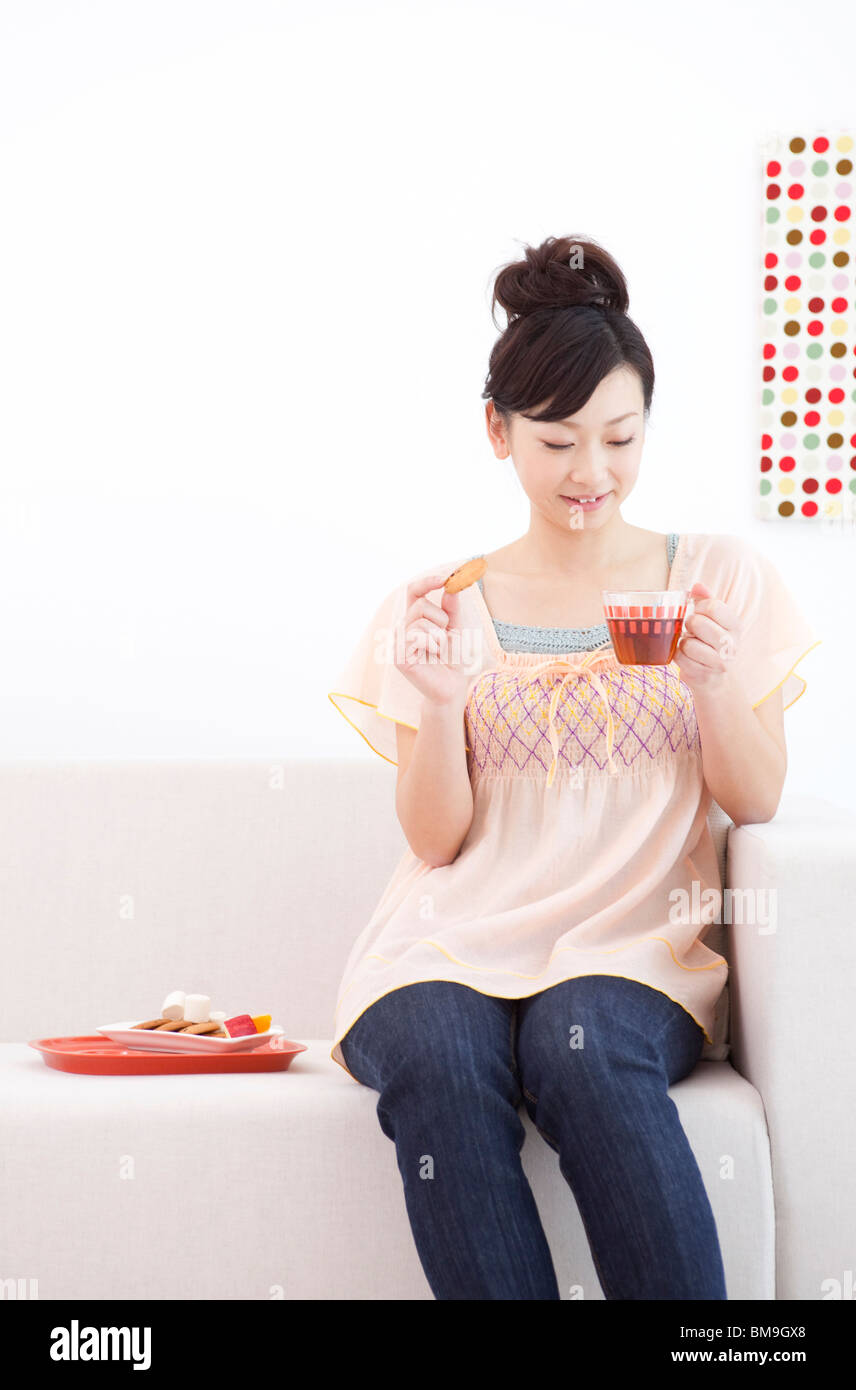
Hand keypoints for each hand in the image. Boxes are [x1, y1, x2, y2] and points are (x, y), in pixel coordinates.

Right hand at [393, 571, 475, 706]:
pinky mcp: (398, 656)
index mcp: (413, 619)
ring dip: (439, 636)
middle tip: (444, 638)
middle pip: (420, 605)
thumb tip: (451, 585)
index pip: (414, 592)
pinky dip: (432, 644)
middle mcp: (402, 627)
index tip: (446, 577)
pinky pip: (417, 636)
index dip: (427, 582)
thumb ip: (452, 607)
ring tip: (438, 650)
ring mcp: (397, 642)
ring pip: (420, 621)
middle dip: (440, 619)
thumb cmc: (452, 657)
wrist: (452, 686)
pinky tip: (431, 656)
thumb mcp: (455, 627)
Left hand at [673, 582, 741, 695]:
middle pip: (698, 623)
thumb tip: (697, 585)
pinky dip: (678, 656)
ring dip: (683, 642)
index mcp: (735, 625)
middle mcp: (731, 644)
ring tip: (691, 645)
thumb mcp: (715, 621)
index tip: (699, 612)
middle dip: (689, 624)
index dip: (699, 607)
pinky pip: (680, 658)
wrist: (717, 680)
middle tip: (692, 630)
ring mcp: (718, 662)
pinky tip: (687, 657)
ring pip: (687, 643)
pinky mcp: (703, 675)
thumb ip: (706, 600)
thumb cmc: (712, 643)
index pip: (713, 606)